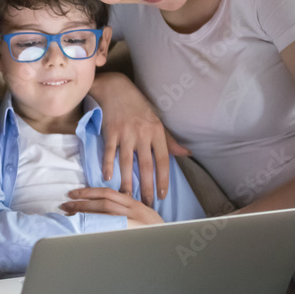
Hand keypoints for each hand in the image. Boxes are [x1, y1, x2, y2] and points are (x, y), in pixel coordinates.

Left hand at [60, 187, 164, 225]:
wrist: (171, 244)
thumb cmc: (156, 231)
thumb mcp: (144, 216)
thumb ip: (127, 209)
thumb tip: (104, 207)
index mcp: (134, 204)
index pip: (108, 193)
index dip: (89, 191)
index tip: (74, 193)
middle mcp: (133, 211)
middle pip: (103, 202)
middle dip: (82, 202)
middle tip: (65, 203)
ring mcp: (133, 223)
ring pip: (105, 214)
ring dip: (85, 213)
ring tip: (69, 213)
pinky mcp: (132, 233)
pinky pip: (110, 228)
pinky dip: (96, 226)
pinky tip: (83, 227)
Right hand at [91, 72, 188, 205]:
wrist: (117, 90)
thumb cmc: (139, 107)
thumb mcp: (157, 122)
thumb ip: (170, 141)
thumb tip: (187, 154)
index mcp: (156, 132)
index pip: (162, 161)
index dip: (163, 180)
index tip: (163, 195)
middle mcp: (142, 134)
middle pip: (145, 165)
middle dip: (147, 187)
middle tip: (147, 203)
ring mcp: (125, 133)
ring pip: (127, 162)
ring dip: (127, 181)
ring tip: (128, 197)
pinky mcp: (110, 132)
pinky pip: (109, 152)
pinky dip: (108, 165)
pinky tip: (107, 178)